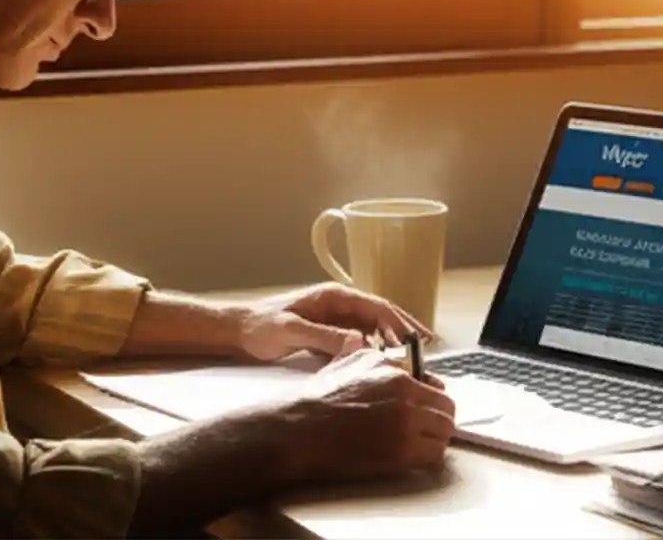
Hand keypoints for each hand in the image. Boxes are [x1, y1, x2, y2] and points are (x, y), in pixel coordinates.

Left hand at [237, 282, 433, 361]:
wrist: (237, 331)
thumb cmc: (260, 326)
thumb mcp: (292, 331)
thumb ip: (325, 336)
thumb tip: (360, 342)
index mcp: (334, 297)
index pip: (375, 306)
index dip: (399, 321)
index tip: (415, 337)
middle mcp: (339, 306)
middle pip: (380, 316)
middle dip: (404, 329)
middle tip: (426, 347)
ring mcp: (336, 320)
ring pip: (373, 329)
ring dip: (391, 342)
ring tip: (410, 359)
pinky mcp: (330, 335)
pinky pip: (360, 341)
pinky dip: (375, 351)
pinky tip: (384, 365)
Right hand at [284, 349, 455, 481]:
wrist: (303, 428)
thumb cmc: (324, 395)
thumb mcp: (356, 361)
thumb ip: (390, 362)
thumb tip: (415, 372)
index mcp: (399, 376)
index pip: (440, 390)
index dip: (435, 400)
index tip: (429, 407)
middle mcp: (408, 401)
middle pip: (448, 414)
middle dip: (439, 420)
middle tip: (427, 426)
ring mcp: (405, 430)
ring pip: (444, 436)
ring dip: (435, 438)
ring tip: (420, 441)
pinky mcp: (399, 455)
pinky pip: (432, 457)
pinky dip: (428, 456)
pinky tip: (413, 453)